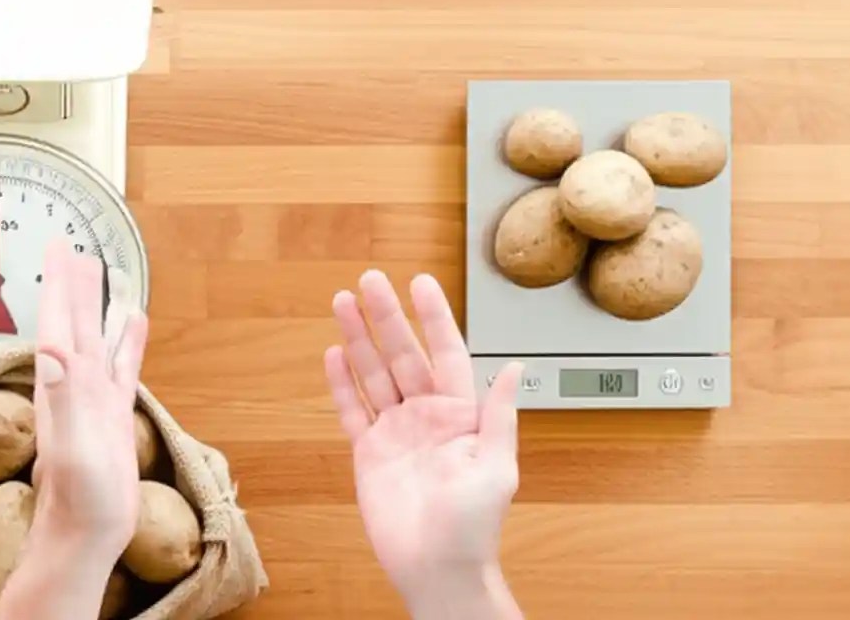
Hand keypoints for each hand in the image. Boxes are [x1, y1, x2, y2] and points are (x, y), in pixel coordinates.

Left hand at [30, 239, 148, 557]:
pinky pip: (121, 366)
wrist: (86, 535)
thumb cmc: (79, 501)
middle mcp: (76, 385)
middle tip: (74, 246)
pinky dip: (127, 341)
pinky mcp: (112, 415)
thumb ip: (64, 398)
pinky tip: (133, 323)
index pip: (58, 322)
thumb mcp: (73, 448)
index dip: (59, 284)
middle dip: (74, 284)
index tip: (59, 248)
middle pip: (75, 321)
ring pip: (97, 338)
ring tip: (101, 272)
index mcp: (65, 385)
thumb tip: (51, 349)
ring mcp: (95, 399)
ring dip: (96, 305)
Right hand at [324, 270, 521, 617]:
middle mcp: (426, 416)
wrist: (438, 569)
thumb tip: (515, 367)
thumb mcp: (497, 467)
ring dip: (359, 339)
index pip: (446, 352)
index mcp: (460, 414)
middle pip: (402, 354)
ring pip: (374, 374)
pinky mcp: (369, 453)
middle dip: (385, 317)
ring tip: (343, 302)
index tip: (421, 283)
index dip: (433, 318)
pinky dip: (342, 383)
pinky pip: (353, 410)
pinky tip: (333, 353)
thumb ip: (498, 415)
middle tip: (369, 280)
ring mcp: (396, 432)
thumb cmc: (475, 526)